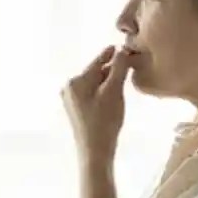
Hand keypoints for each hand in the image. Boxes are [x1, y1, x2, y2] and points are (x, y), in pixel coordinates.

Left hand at [59, 44, 135, 164]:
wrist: (95, 152)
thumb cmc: (104, 121)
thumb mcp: (114, 91)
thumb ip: (118, 68)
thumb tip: (122, 50)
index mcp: (75, 81)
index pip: (97, 62)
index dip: (111, 54)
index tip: (120, 45)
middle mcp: (69, 88)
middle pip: (95, 72)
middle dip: (111, 68)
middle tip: (128, 63)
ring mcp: (71, 100)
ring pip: (94, 83)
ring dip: (109, 80)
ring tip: (124, 78)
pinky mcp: (76, 110)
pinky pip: (92, 94)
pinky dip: (104, 91)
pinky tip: (114, 95)